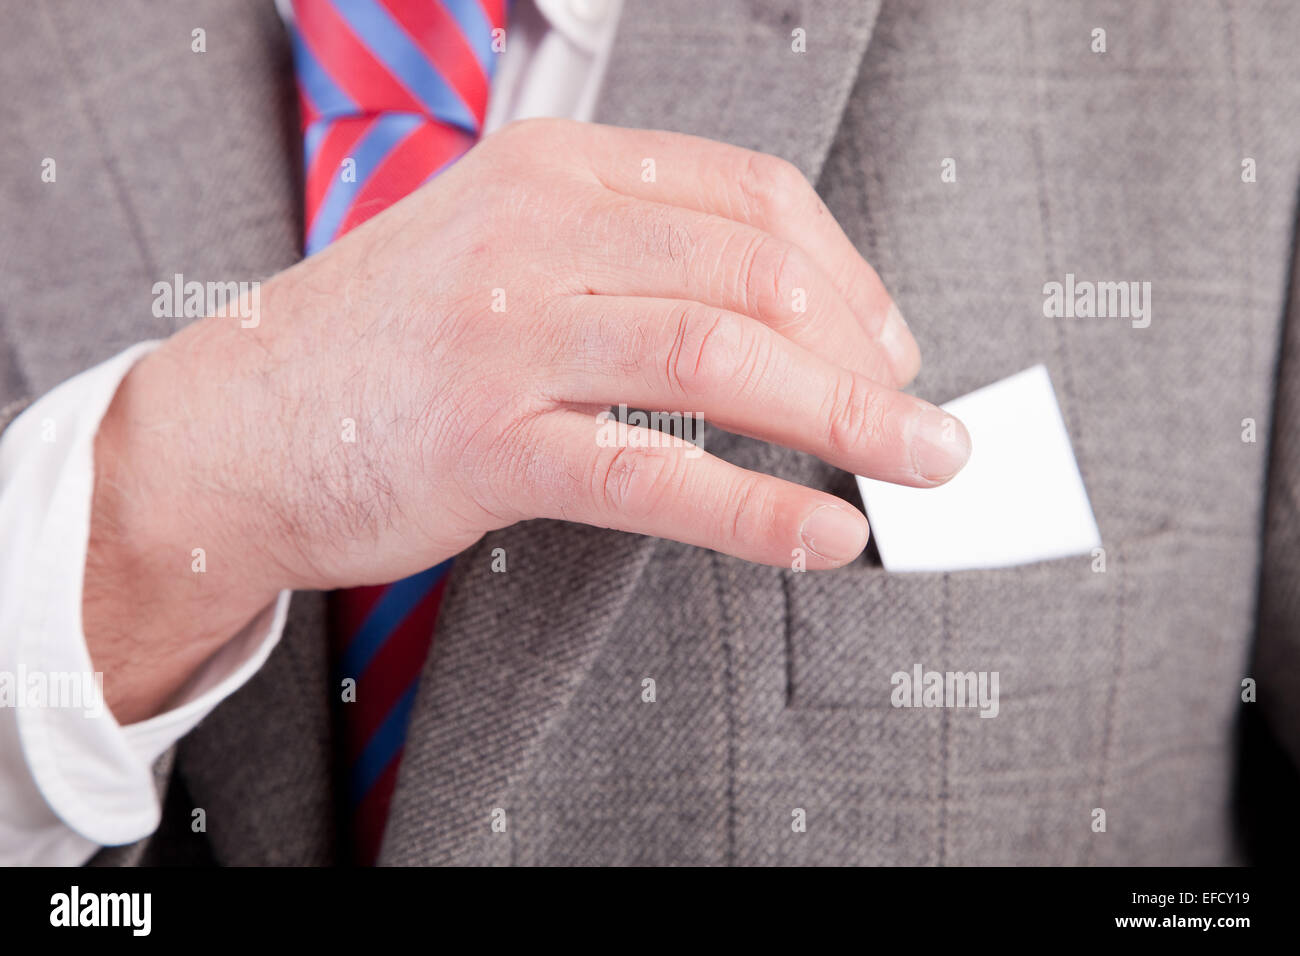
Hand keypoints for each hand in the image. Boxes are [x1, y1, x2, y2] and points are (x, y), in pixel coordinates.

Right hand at [85, 119, 968, 719]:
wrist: (233, 424)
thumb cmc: (378, 343)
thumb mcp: (500, 250)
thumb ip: (621, 258)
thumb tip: (764, 316)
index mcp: (552, 170)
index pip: (747, 195)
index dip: (845, 272)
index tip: (885, 339)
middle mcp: (534, 232)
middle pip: (754, 271)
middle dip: (865, 353)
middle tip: (921, 417)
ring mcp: (507, 334)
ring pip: (719, 358)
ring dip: (844, 420)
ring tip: (915, 465)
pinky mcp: (486, 442)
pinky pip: (651, 473)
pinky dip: (754, 510)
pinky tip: (821, 537)